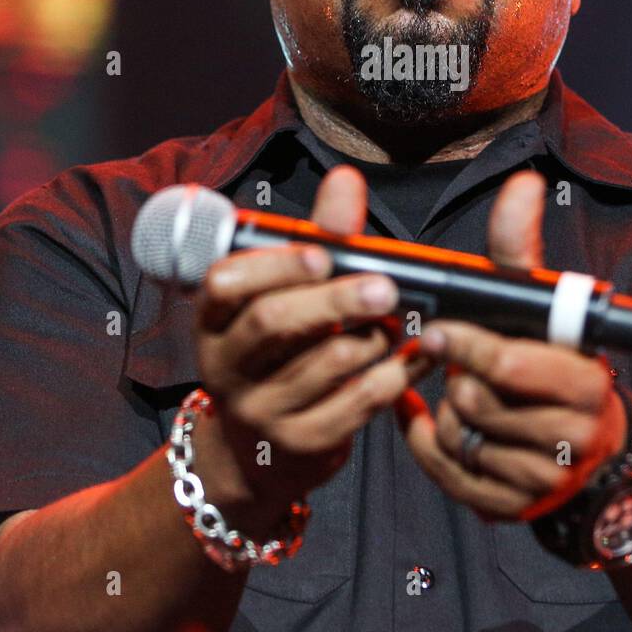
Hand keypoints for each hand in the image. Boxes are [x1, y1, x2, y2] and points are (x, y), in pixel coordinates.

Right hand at [192, 165, 418, 531]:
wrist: (258, 452)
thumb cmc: (281, 349)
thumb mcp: (289, 294)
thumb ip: (320, 237)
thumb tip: (346, 179)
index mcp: (214, 318)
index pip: (224, 283)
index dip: (274, 265)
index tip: (322, 254)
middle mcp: (225, 365)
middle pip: (272, 323)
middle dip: (334, 300)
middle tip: (386, 287)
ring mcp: (259, 410)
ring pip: (322, 365)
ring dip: (372, 338)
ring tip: (398, 322)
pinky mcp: (299, 445)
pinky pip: (354, 407)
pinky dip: (394, 377)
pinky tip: (417, 359)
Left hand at [397, 170, 627, 521]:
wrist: (587, 448)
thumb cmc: (551, 358)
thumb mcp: (541, 305)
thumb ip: (520, 250)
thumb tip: (522, 183)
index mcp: (584, 378)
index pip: (508, 364)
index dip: (466, 347)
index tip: (435, 331)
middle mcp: (573, 435)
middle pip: (475, 402)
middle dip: (454, 378)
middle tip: (446, 358)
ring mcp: (543, 479)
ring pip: (459, 437)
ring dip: (445, 411)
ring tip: (457, 390)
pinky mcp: (512, 507)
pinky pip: (446, 473)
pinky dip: (427, 443)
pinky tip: (426, 419)